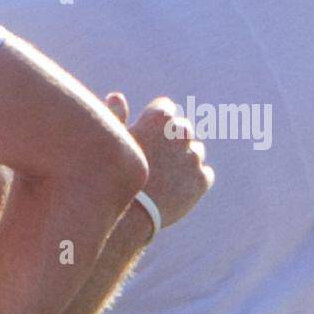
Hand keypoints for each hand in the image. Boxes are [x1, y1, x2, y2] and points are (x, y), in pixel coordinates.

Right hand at [106, 93, 213, 228]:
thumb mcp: (110, 144)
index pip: (167, 109)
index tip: (148, 138)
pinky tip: (175, 192)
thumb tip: (117, 96)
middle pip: (183, 130)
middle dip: (173, 142)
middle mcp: (181, 132)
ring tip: (164, 180)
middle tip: (156, 162)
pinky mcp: (202, 180)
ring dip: (184, 162)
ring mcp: (194, 156)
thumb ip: (116, 117)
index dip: (156, 124)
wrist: (126, 217)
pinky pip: (204, 175)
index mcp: (159, 117)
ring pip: (195, 153)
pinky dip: (194, 182)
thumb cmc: (110, 177)